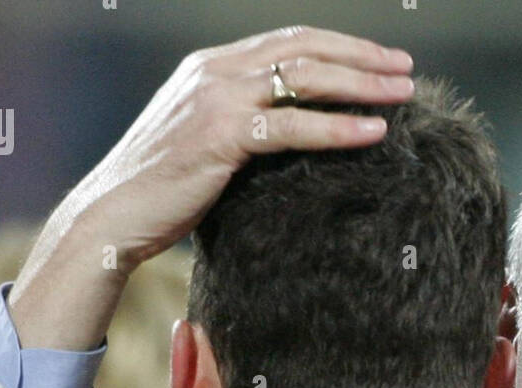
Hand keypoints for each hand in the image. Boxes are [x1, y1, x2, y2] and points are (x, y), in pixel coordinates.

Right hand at [9, 28, 412, 350]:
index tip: (384, 59)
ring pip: (303, 77)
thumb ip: (246, 127)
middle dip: (361, 56)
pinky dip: (337, 126)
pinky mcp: (221, 134)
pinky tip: (373, 131)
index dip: (341, 46)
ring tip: (403, 92)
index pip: (289, 41)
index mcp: (214, 66)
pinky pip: (291, 126)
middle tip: (407, 69)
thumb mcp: (209, 144)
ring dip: (360, 83)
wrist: (115, 213)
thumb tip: (292, 138)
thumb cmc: (165, 190)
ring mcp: (218, 98)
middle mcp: (216, 70)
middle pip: (303, 48)